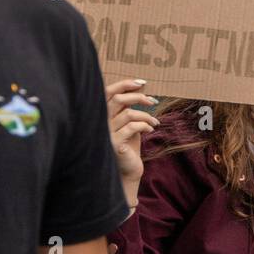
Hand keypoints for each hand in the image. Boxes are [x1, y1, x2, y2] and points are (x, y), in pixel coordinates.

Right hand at [105, 78, 159, 198]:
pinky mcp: (115, 144)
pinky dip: (145, 125)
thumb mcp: (127, 123)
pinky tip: (151, 130)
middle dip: (137, 97)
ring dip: (146, 115)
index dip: (124, 84)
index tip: (142, 83)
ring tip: (154, 122)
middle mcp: (100, 122)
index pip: (107, 92)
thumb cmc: (129, 144)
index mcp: (101, 114)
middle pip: (117, 99)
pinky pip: (132, 127)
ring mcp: (105, 133)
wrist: (128, 169)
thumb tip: (139, 87)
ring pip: (128, 113)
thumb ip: (126, 107)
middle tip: (152, 100)